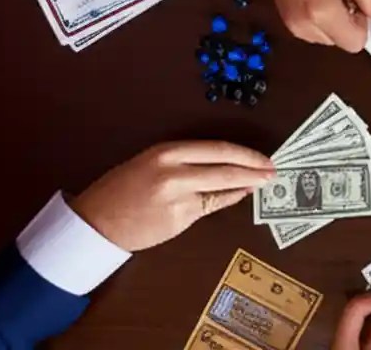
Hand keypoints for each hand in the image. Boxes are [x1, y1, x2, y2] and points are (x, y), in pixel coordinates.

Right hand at [70, 141, 273, 251]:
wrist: (97, 222)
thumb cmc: (122, 189)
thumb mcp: (150, 163)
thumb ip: (184, 161)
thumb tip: (223, 160)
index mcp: (167, 152)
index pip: (218, 149)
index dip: (246, 153)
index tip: (264, 156)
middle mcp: (175, 172)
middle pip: (226, 168)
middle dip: (255, 169)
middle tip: (273, 170)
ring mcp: (179, 197)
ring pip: (222, 188)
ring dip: (246, 184)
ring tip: (262, 182)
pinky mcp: (180, 219)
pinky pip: (211, 206)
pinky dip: (229, 199)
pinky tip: (239, 194)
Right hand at [265, 0, 370, 51]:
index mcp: (323, 15)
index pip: (354, 44)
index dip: (362, 23)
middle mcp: (303, 26)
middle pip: (339, 42)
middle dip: (347, 22)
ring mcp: (290, 23)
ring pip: (325, 37)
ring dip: (332, 20)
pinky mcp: (283, 15)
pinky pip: (310, 29)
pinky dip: (318, 17)